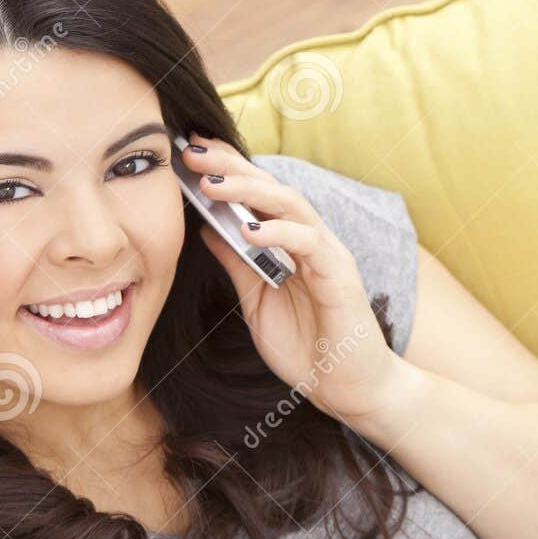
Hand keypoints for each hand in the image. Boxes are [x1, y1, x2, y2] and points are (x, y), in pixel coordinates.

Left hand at [181, 132, 400, 424]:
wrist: (348, 390)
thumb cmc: (308, 349)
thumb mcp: (257, 302)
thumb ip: (238, 264)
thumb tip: (206, 228)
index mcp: (291, 245)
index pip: (258, 195)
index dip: (227, 168)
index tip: (189, 149)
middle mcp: (311, 241)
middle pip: (271, 188)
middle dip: (231, 167)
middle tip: (192, 151)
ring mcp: (328, 256)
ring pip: (291, 205)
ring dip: (250, 190)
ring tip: (212, 184)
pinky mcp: (340, 277)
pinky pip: (309, 243)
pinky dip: (279, 233)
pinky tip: (249, 230)